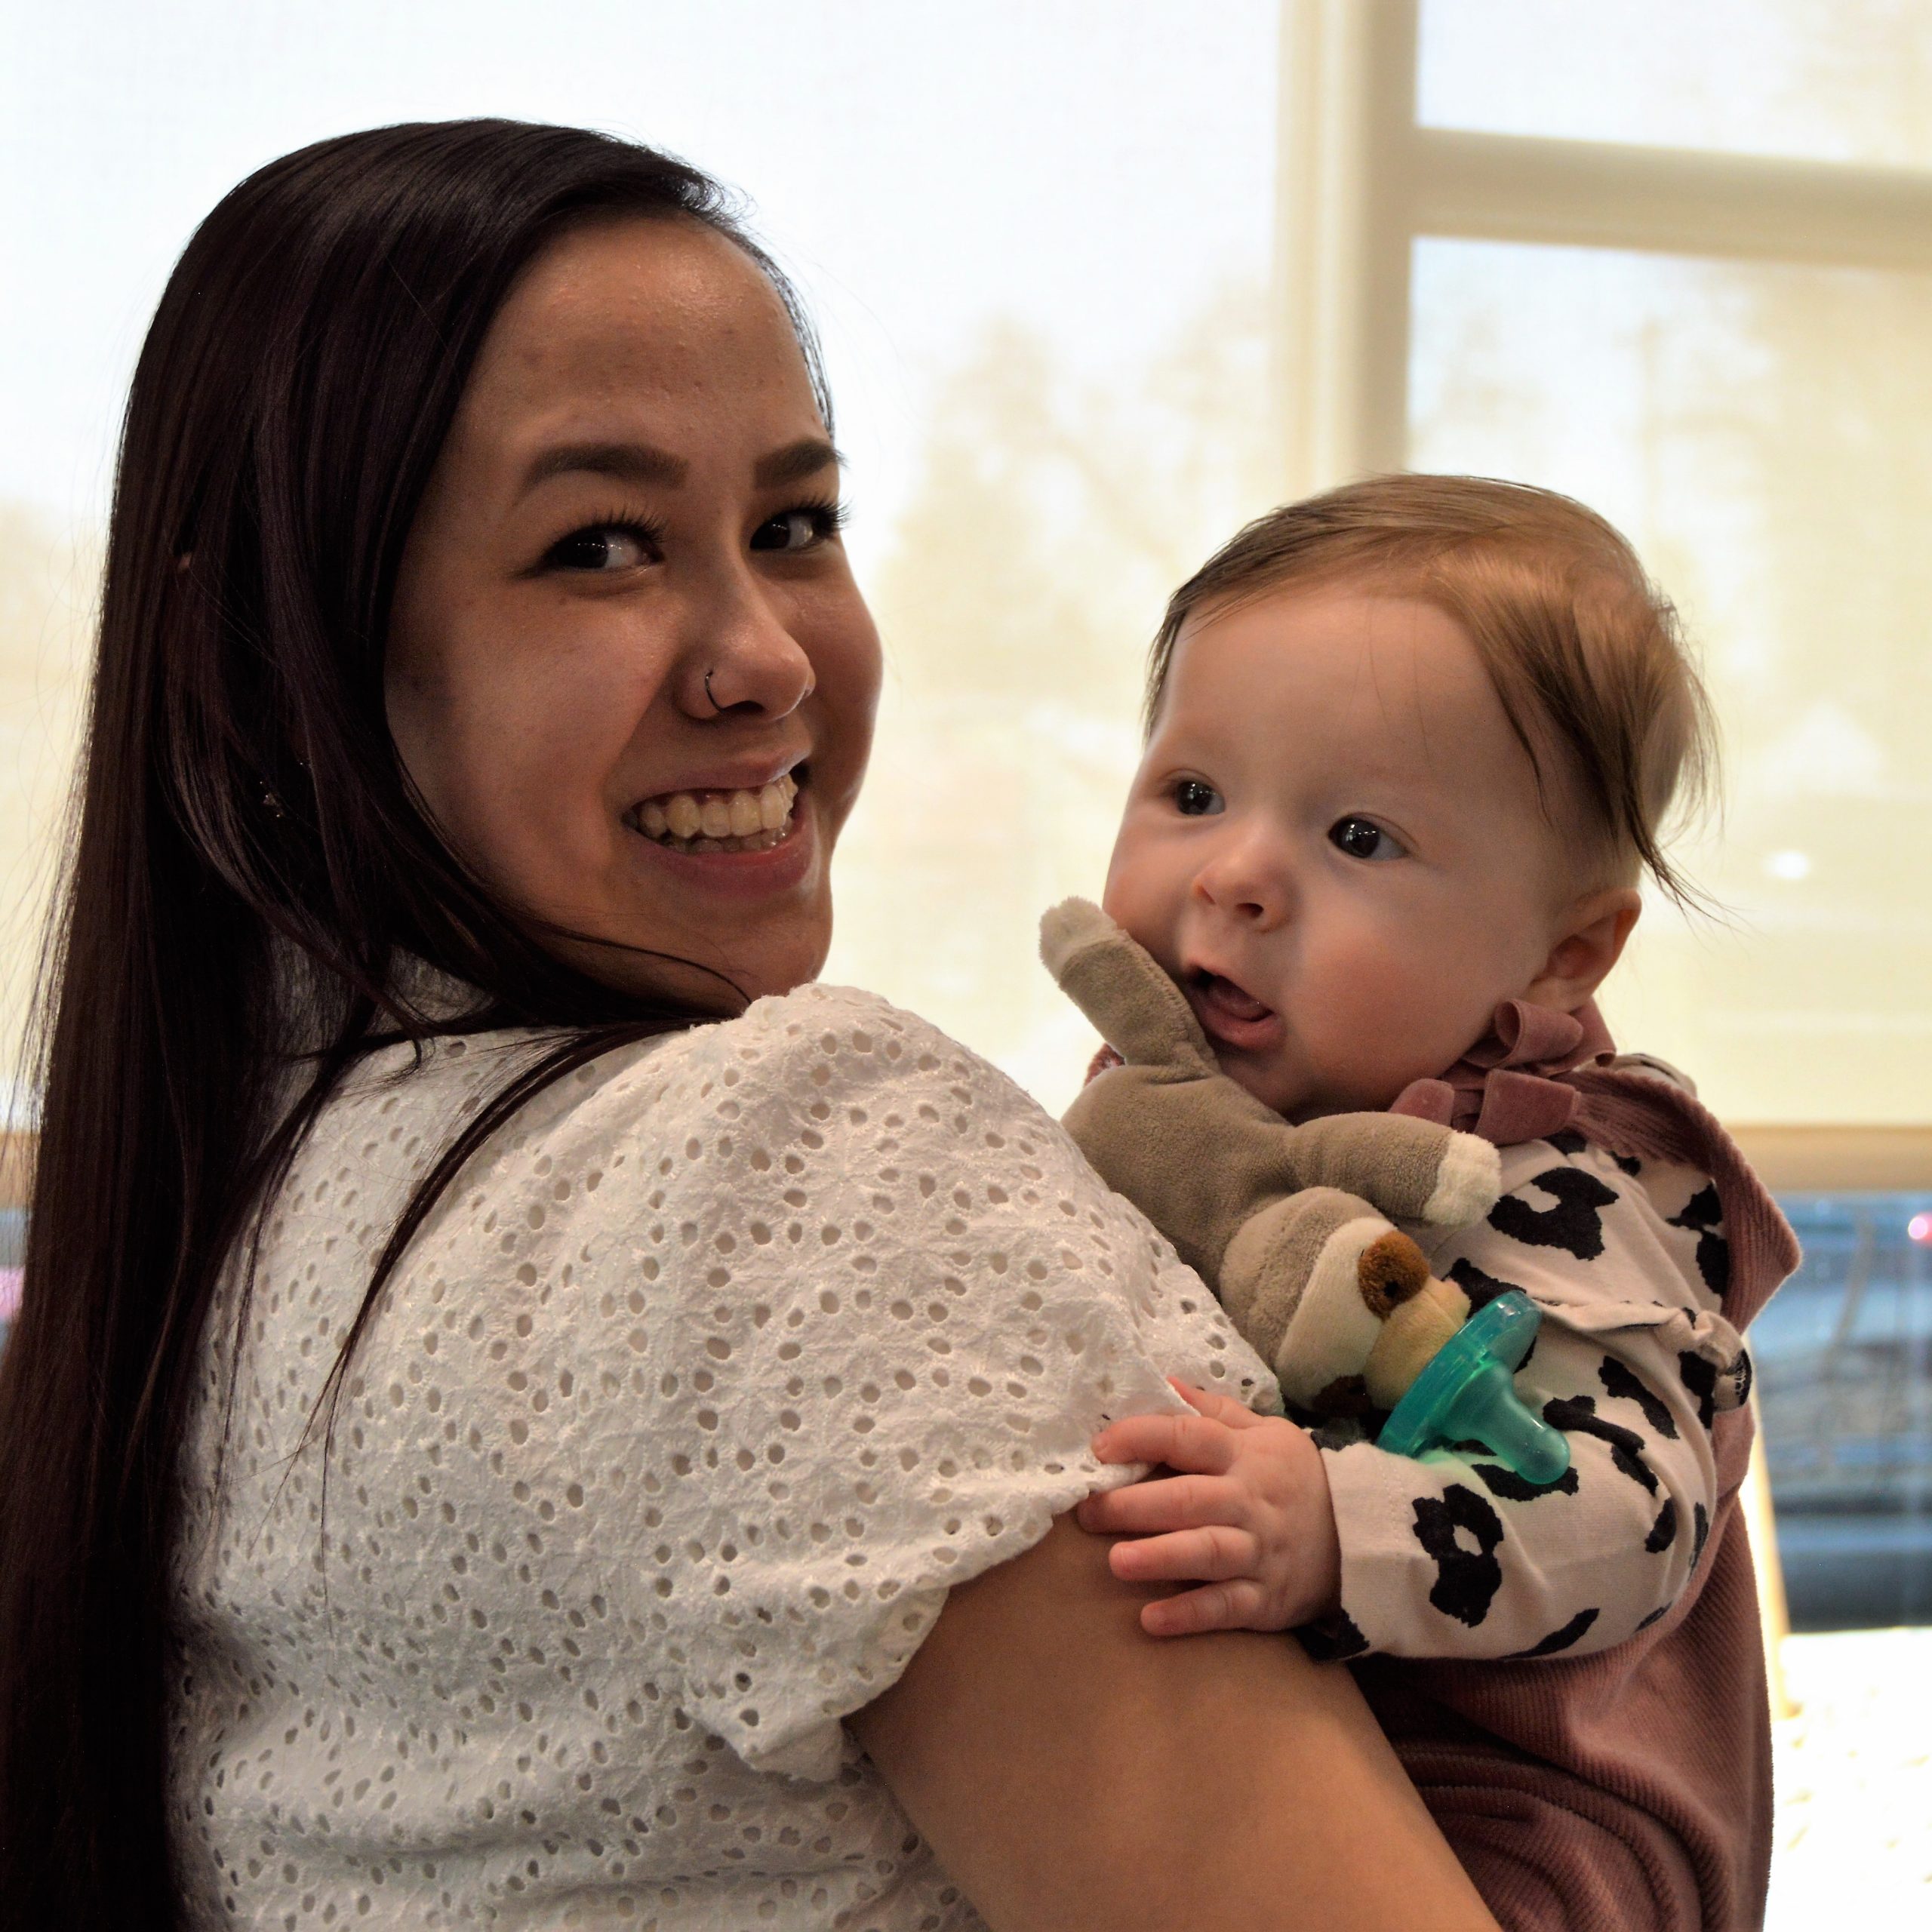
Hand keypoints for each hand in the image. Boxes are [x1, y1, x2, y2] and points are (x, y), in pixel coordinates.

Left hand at [1076, 1381, 1343, 1637]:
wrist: (1362, 1537)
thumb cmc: (1296, 1478)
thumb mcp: (1266, 1432)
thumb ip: (1213, 1410)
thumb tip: (1162, 1381)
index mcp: (1244, 1455)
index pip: (1189, 1436)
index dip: (1143, 1437)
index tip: (1100, 1447)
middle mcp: (1249, 1502)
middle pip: (1187, 1499)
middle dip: (1134, 1506)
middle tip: (1087, 1512)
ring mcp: (1258, 1552)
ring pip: (1205, 1553)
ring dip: (1159, 1558)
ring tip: (1116, 1562)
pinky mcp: (1265, 1598)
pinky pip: (1224, 1607)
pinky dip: (1189, 1615)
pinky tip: (1150, 1620)